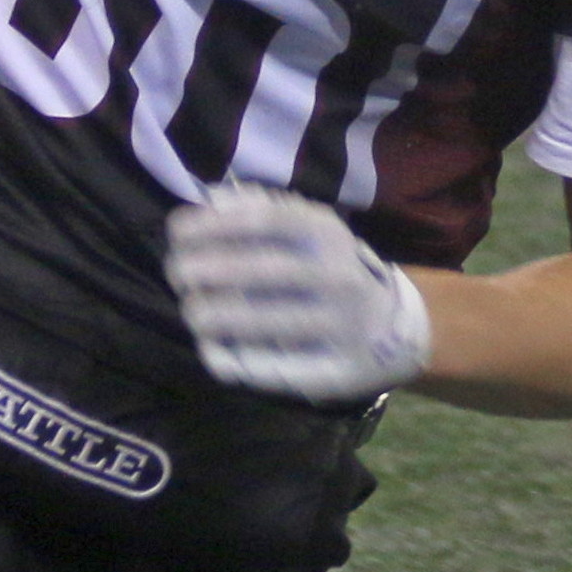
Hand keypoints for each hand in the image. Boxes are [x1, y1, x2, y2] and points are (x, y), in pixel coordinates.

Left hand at [166, 185, 432, 401]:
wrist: (395, 332)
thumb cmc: (331, 270)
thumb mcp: (310, 231)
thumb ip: (262, 211)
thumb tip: (210, 198)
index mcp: (329, 236)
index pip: (265, 222)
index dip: (214, 224)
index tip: (176, 231)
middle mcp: (338, 278)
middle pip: (261, 270)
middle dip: (206, 270)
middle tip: (178, 274)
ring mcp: (339, 328)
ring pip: (264, 322)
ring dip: (214, 316)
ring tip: (193, 312)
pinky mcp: (334, 373)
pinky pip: (273, 369)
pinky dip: (234, 360)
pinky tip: (211, 350)